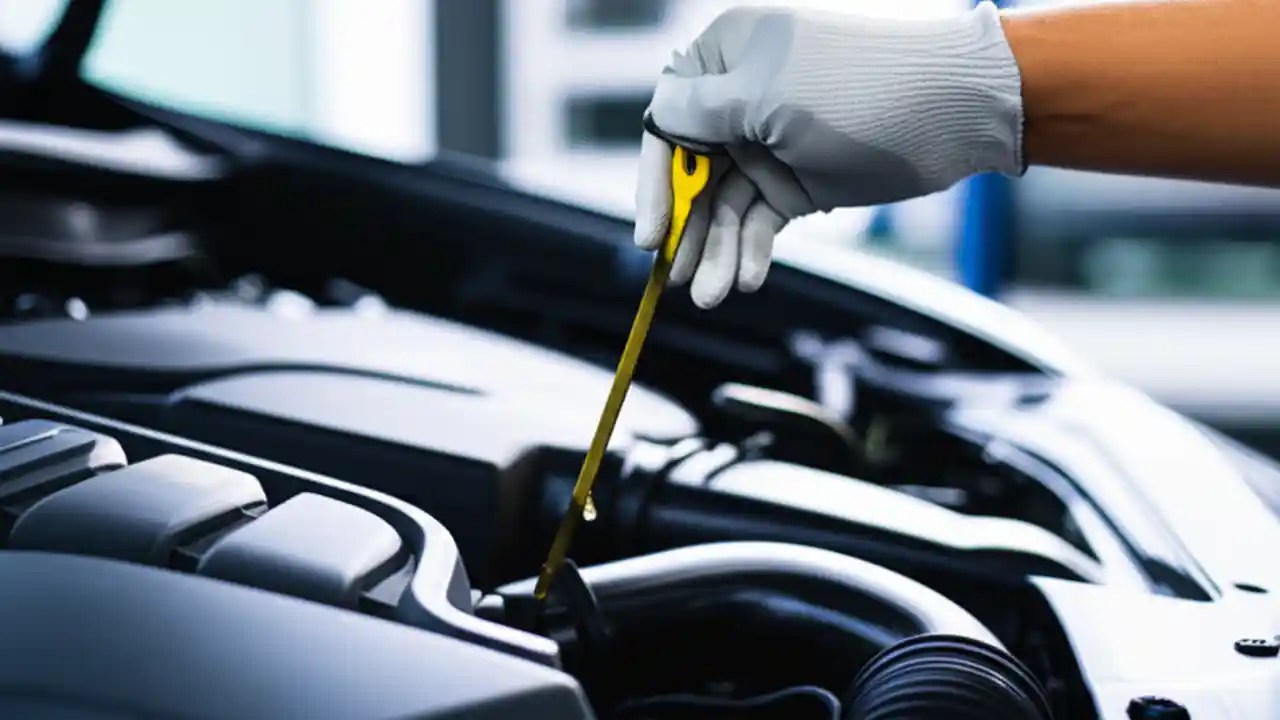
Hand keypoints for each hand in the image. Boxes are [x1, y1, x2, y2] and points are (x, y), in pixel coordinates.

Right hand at [635, 2, 1023, 307]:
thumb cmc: (858, 85)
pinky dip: (754, 249)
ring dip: (717, 252)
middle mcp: (741, 100)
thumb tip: (657, 118)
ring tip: (713, 296)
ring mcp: (771, 144)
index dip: (654, 184)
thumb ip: (701, 111)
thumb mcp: (766, 95)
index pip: (667, 125)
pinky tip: (750, 278)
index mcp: (726, 59)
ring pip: (726, 207)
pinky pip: (762, 220)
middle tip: (677, 281)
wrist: (956, 106)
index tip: (650, 237)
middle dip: (686, 230)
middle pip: (692, 175)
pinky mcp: (799, 180)